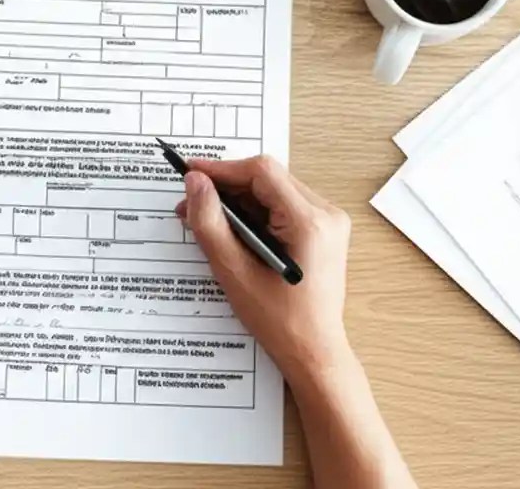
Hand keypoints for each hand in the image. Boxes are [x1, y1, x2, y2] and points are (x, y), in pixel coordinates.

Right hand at [176, 156, 351, 380]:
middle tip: (191, 204)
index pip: (261, 172)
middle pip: (268, 178)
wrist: (314, 351)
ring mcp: (329, 222)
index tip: (191, 174)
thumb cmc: (280, 321)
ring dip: (239, 200)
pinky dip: (255, 212)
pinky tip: (232, 230)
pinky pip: (283, 206)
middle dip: (227, 187)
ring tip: (207, 220)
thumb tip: (195, 183)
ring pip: (274, 190)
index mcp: (309, 223)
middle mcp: (326, 215)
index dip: (222, 169)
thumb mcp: (235, 272)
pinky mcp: (323, 230)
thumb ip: (211, 223)